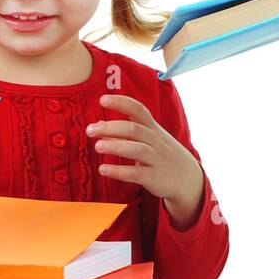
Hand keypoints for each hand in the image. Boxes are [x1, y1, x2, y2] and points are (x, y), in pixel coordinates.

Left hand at [88, 95, 205, 228]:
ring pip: (136, 149)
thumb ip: (124, 132)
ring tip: (97, 146)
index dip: (121, 102)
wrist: (188, 179)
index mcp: (153, 128)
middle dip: (111, 127)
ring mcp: (157, 159)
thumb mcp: (148, 140)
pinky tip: (103, 170)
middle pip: (134, 129)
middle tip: (90, 130)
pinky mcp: (154, 178)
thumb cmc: (162, 155)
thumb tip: (98, 124)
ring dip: (115, 146)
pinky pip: (136, 173)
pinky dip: (119, 171)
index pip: (138, 109)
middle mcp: (156, 141)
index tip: (103, 99)